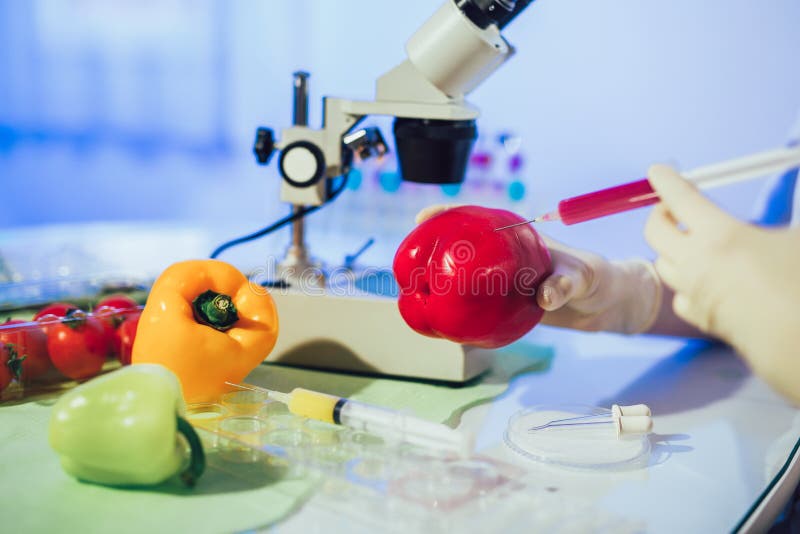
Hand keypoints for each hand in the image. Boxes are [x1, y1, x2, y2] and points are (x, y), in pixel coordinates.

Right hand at [414, 205, 662, 334]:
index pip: (476, 218)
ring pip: (464, 280)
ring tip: (417, 296)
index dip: (447, 214)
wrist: (605, 305)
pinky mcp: (504, 306)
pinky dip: (460, 315)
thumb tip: (543, 297)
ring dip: (441, 285)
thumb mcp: (584, 276)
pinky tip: (446, 327)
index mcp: (516, 236)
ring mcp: (501, 281)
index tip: (422, 218)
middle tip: (409, 263)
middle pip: (460, 249)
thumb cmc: (596, 278)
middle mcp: (504, 256)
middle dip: (432, 251)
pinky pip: (477, 308)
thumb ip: (565, 282)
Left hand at [644, 164, 799, 402]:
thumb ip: (779, 208)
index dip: (667, 181)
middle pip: (655, 230)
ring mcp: (693, 292)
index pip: (681, 199)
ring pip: (662, 263)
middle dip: (659, 213)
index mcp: (721, 235)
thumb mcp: (794, 236)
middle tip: (673, 208)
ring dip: (670, 248)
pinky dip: (684, 284)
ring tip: (688, 241)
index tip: (657, 171)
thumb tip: (781, 184)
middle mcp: (697, 262)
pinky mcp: (698, 317)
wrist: (796, 342)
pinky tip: (700, 281)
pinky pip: (678, 295)